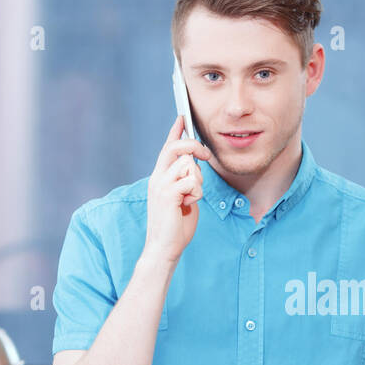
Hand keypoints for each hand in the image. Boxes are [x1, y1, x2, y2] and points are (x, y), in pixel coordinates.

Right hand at [143, 115, 212, 263]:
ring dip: (198, 182)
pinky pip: (192, 182)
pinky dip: (196, 194)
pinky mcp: (167, 194)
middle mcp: (157, 177)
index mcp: (160, 177)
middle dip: (195, 146)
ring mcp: (160, 185)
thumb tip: (195, 163)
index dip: (175, 132)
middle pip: (177, 148)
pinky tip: (187, 206)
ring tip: (189, 199)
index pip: (167, 148)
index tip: (182, 117)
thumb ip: (185, 179)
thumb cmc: (176, 225)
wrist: (164, 247)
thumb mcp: (183, 197)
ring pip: (189, 166)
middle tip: (206, 155)